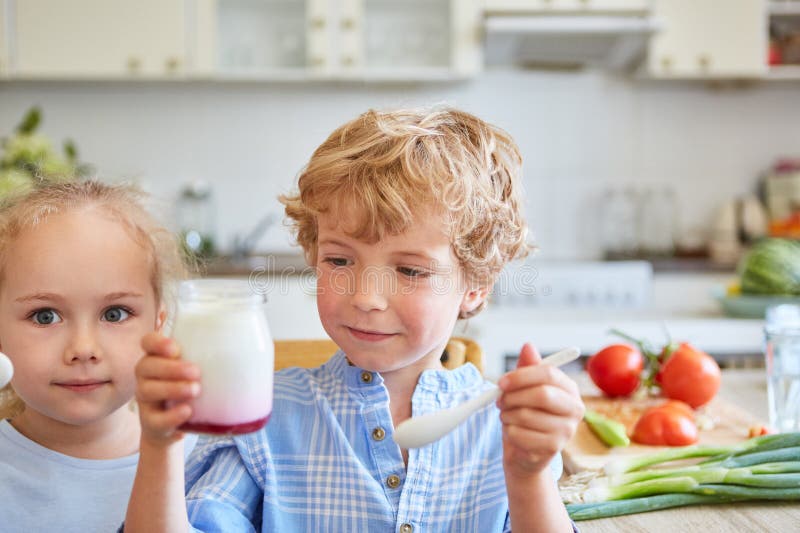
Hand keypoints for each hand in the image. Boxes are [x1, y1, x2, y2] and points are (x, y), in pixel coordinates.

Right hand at [135, 332, 200, 445]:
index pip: (148, 342)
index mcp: (158, 358)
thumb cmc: (189, 388)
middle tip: (196, 372)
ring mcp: (146, 400)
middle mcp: (147, 376)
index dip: (157, 343)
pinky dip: (172, 415)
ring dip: (172, 388)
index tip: (175, 349)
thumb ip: (211, 355)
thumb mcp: (196, 370)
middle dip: (171, 368)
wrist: (174, 426)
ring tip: (196, 390)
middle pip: (146, 366)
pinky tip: (187, 411)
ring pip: (148, 391)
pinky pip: (156, 419)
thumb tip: (253, 342)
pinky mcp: (151, 422)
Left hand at [497, 343, 583, 477]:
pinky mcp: (552, 449)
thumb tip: (528, 346)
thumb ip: (527, 368)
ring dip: (507, 415)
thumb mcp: (525, 388)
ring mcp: (566, 431)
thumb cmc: (527, 414)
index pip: (548, 374)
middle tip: (499, 400)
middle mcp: (575, 409)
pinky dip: (508, 431)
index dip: (521, 376)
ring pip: (526, 415)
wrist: (527, 452)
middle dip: (513, 396)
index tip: (501, 382)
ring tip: (507, 416)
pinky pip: (520, 434)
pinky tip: (512, 432)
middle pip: (542, 394)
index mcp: (570, 389)